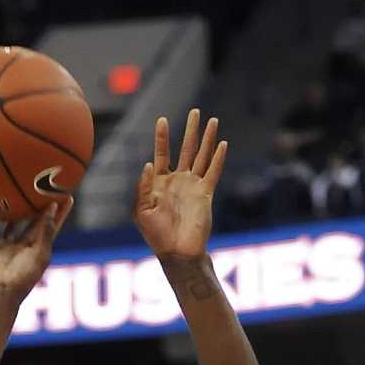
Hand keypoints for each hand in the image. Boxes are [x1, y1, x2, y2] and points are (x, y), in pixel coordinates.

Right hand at [0, 197, 71, 295]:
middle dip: (37, 206)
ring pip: (8, 223)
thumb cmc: (22, 276)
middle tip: (41, 186)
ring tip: (15, 189)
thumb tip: (53, 206)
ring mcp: (3, 246)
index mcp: (36, 249)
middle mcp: (20, 246)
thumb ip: (47, 230)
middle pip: (31, 221)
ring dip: (11, 209)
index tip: (67, 195)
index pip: (51, 226)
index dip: (60, 212)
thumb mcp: (40, 253)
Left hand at [135, 110, 226, 260]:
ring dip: (207, 138)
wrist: (177, 252)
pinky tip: (222, 144)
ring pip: (202, 156)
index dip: (162, 137)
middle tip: (195, 112)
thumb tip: (148, 164)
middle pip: (186, 149)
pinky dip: (218, 158)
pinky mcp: (205, 193)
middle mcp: (178, 181)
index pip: (162, 154)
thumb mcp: (142, 211)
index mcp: (160, 183)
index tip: (162, 119)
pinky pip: (212, 172)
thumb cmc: (157, 236)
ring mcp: (193, 186)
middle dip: (190, 130)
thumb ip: (143, 188)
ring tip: (212, 120)